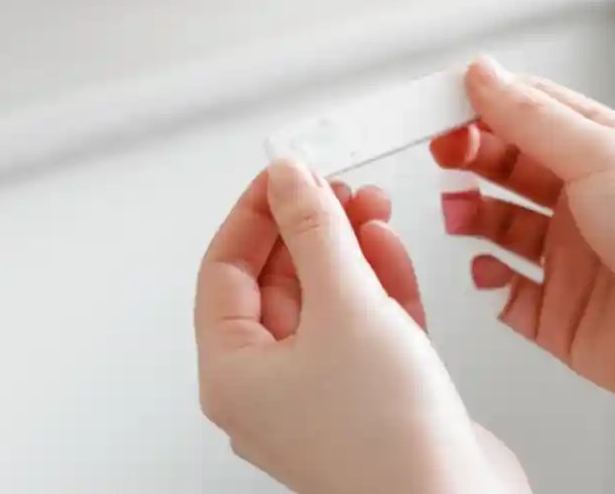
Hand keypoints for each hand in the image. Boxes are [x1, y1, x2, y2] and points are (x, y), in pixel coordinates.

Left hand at [195, 159, 527, 493]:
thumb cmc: (389, 444)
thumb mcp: (346, 308)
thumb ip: (317, 233)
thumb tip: (289, 178)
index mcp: (233, 374)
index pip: (225, 269)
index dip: (256, 210)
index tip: (287, 170)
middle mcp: (270, 388)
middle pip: (278, 281)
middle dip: (311, 226)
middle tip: (339, 185)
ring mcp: (321, 394)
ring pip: (325, 300)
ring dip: (348, 250)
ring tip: (371, 207)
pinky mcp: (370, 397)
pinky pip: (362, 328)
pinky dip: (376, 287)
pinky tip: (389, 251)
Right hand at [430, 58, 614, 417]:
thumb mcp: (601, 156)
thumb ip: (532, 117)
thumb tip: (483, 72)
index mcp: (607, 154)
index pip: (534, 114)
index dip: (486, 106)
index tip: (441, 105)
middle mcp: (590, 203)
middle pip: (512, 167)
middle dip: (472, 157)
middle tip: (443, 156)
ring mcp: (575, 259)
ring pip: (502, 227)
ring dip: (472, 214)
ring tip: (456, 210)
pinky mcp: (563, 314)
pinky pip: (507, 293)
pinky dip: (488, 280)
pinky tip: (487, 269)